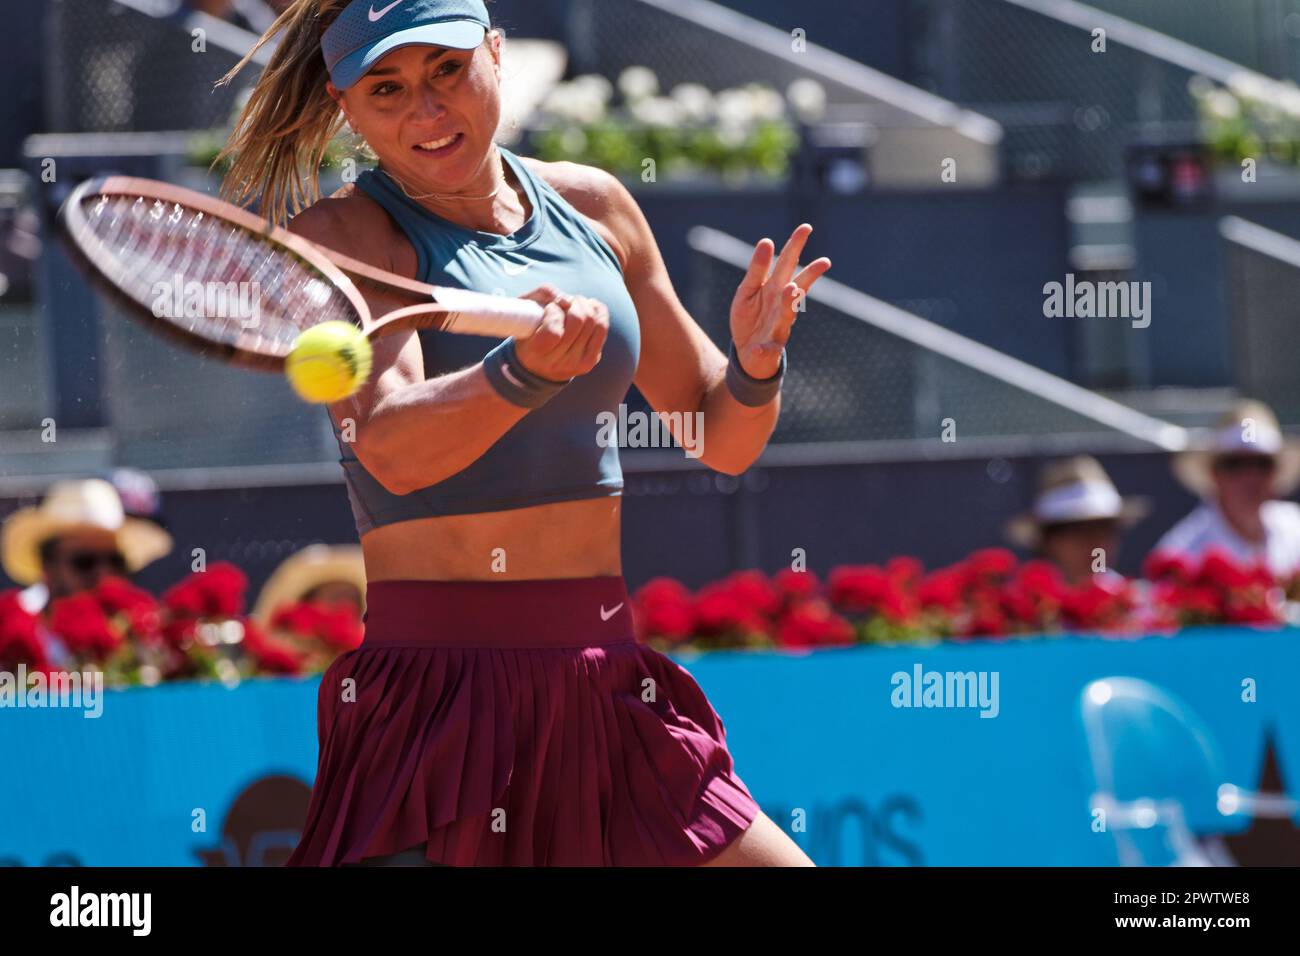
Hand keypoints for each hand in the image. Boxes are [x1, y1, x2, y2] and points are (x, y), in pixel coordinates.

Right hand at [514, 284, 609, 380]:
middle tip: (564, 302)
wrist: (538, 366)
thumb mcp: (525, 310)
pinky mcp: (591, 360)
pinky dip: (597, 311)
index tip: (549, 307)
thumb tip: (566, 299)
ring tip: (574, 304)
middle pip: (577, 321)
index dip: (554, 311)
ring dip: (583, 305)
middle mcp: (557, 364)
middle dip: (572, 303)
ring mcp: (577, 364)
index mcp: (535, 354)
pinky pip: (602, 327)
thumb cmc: (529, 330)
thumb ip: (542, 294)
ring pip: (592, 321)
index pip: (554, 331)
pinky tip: (587, 307)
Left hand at [730, 224, 830, 378]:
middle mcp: (782, 305)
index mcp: (776, 287)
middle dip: (809, 274)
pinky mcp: (769, 349)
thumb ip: (757, 270)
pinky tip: (760, 347)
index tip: (806, 227)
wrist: (748, 352)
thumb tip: (767, 241)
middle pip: (796, 286)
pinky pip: (767, 349)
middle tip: (825, 262)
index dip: (796, 246)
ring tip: (791, 289)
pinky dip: (764, 349)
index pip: (787, 263)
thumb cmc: (750, 317)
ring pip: (787, 315)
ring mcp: (778, 327)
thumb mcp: (746, 291)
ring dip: (788, 303)